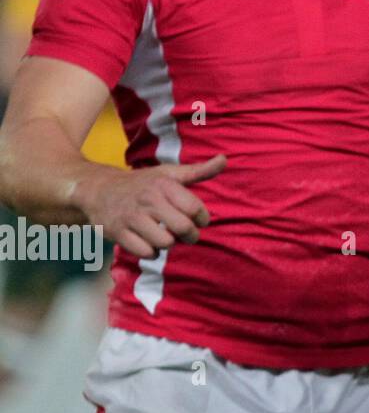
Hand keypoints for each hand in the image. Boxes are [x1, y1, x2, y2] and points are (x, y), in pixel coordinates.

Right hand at [75, 155, 224, 259]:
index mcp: (164, 185)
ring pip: (164, 242)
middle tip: (189, 235)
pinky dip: (152, 253)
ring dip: (170, 244)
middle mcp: (148, 199)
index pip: (194, 208)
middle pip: (182, 227)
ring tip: (168, 237)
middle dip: (191, 235)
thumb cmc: (142, 183)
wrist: (99, 190)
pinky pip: (144, 252)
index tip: (201, 221)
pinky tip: (151, 244)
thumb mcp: (169, 173)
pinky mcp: (118, 232)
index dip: (203, 219)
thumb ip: (198, 171)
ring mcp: (131, 217)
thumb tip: (224, 159)